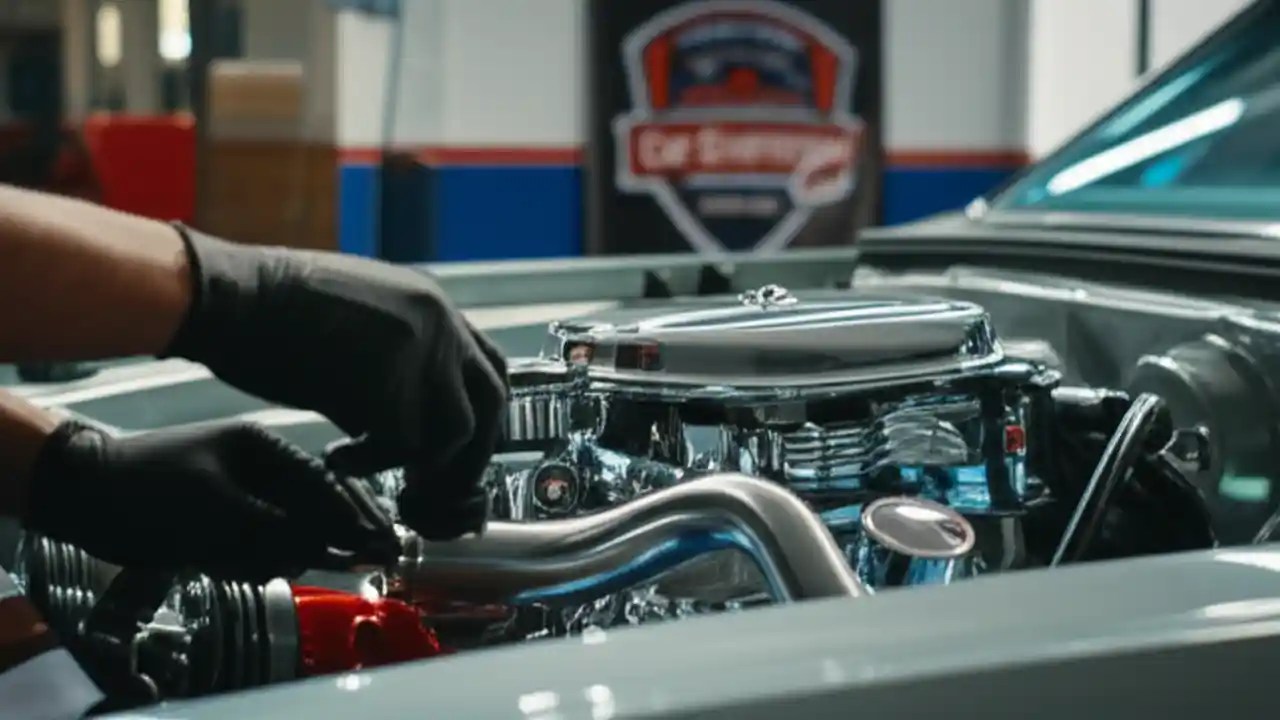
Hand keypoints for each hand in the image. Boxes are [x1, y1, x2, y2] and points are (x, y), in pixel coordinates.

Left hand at [23, 420, 398, 581]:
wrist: (85, 495)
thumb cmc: (152, 486)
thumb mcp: (217, 503)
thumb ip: (273, 525)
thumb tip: (320, 544)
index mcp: (263, 449)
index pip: (322, 482)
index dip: (350, 513)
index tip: (377, 540)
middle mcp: (260, 473)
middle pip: (314, 509)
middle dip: (326, 533)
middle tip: (365, 555)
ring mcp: (243, 499)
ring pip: (286, 534)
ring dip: (272, 552)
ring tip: (239, 557)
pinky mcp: (224, 524)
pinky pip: (255, 548)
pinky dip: (244, 560)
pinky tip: (218, 560)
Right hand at [164, 226, 507, 538]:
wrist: (227, 296)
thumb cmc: (269, 311)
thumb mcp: (356, 323)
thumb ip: (395, 366)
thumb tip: (407, 422)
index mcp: (432, 304)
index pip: (488, 367)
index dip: (480, 414)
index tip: (460, 448)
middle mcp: (439, 323)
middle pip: (492, 402)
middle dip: (469, 454)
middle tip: (432, 485)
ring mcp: (420, 351)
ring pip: (457, 432)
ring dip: (420, 464)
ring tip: (372, 467)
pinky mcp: (390, 384)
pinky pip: (406, 447)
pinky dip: (373, 464)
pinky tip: (337, 458)